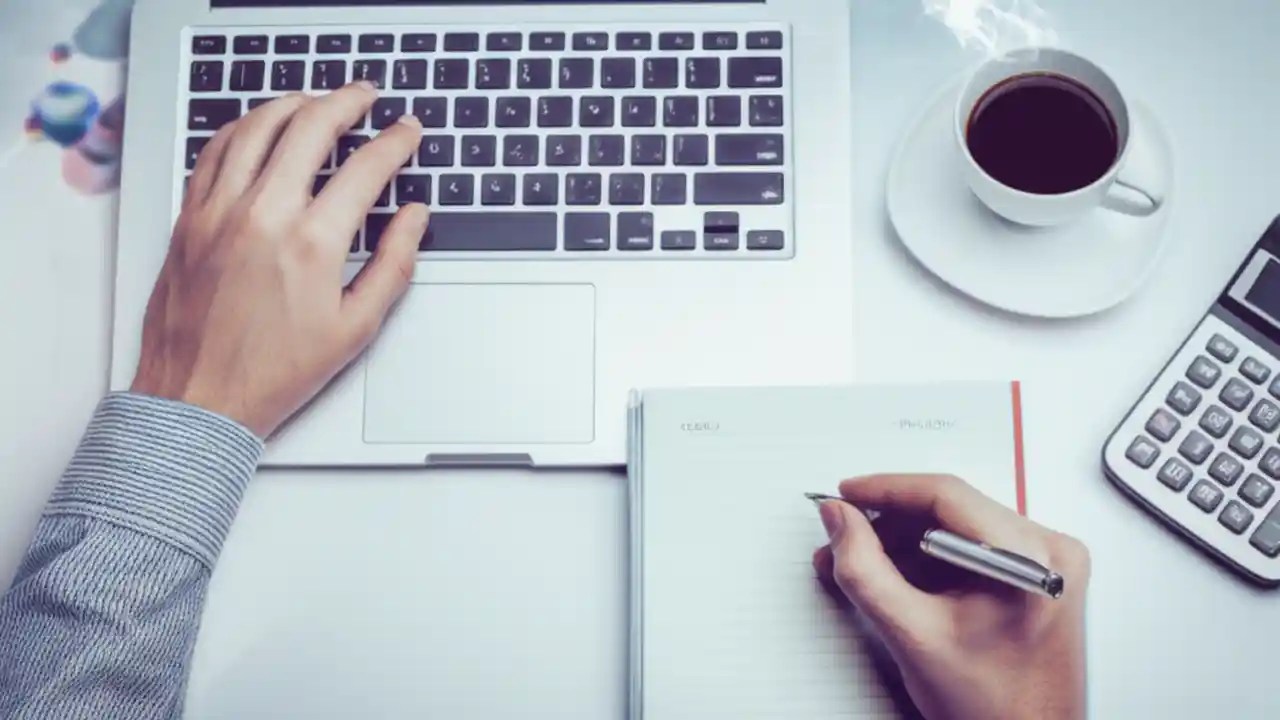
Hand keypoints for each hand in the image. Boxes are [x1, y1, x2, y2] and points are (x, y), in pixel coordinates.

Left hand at [130, 82, 427, 436]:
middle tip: (367, 97)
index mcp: (312, 244)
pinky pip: (216, 150)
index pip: (366, 167)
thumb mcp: (355, 328)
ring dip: (295, 102)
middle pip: (311, 126)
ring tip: (318, 100)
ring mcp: (220, 211)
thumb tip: (414, 219)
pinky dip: (245, 126)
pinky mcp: (190, 217)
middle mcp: (263, 215)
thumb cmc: (273, 373)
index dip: (396, 141)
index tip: (407, 131)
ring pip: (259, 126)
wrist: (198, 398)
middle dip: (348, 101)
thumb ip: (393, 264)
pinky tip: (262, 126)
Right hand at [812, 474, 1088, 719]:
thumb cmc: (995, 709)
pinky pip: (971, 549)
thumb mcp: (912, 635)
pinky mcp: (1036, 576)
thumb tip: (841, 520)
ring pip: (956, 529)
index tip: (848, 495)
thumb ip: (865, 570)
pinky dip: (929, 561)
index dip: (886, 490)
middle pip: (950, 509)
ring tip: (863, 565)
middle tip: (845, 535)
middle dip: (888, 524)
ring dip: (904, 543)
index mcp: (1031, 558)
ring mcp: (1046, 563)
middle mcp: (1049, 551)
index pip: (946, 496)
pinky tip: (896, 580)